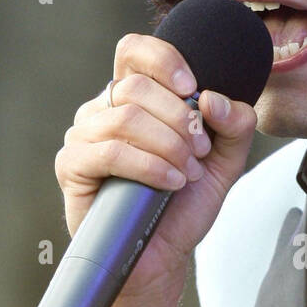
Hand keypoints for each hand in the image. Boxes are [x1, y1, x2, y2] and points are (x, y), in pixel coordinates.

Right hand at [54, 32, 258, 299]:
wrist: (163, 255)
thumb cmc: (184, 204)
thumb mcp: (225, 161)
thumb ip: (235, 125)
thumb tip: (212, 98)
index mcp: (134, 97)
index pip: (135, 51)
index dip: (164, 59)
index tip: (193, 88)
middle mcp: (103, 109)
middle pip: (137, 86)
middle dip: (180, 119)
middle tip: (201, 152)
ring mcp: (84, 136)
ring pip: (125, 116)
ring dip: (168, 145)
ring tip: (188, 173)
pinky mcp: (72, 166)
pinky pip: (109, 151)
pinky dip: (149, 166)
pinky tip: (171, 183)